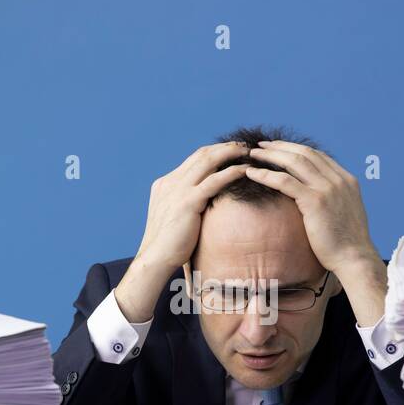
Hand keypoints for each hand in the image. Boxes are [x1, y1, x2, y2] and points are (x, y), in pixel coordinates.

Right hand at [115, 142, 251, 322]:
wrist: (155, 259)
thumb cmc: (168, 245)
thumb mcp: (174, 218)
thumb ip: (185, 205)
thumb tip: (204, 205)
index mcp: (165, 184)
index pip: (193, 159)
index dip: (214, 152)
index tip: (231, 151)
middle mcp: (170, 182)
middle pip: (201, 155)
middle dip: (224, 147)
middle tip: (244, 145)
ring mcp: (178, 190)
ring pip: (208, 161)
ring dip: (230, 153)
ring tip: (248, 151)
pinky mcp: (188, 202)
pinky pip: (214, 181)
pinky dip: (232, 172)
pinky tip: (246, 170)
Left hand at [243, 142, 377, 275]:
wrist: (354, 258)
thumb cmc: (346, 243)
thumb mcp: (344, 212)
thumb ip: (333, 198)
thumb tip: (315, 197)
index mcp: (346, 180)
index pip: (317, 156)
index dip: (295, 149)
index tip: (278, 148)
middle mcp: (338, 180)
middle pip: (304, 154)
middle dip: (280, 147)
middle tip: (261, 145)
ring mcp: (328, 189)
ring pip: (294, 162)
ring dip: (270, 155)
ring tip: (253, 154)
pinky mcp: (315, 202)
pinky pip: (285, 182)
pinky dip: (266, 175)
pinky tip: (252, 173)